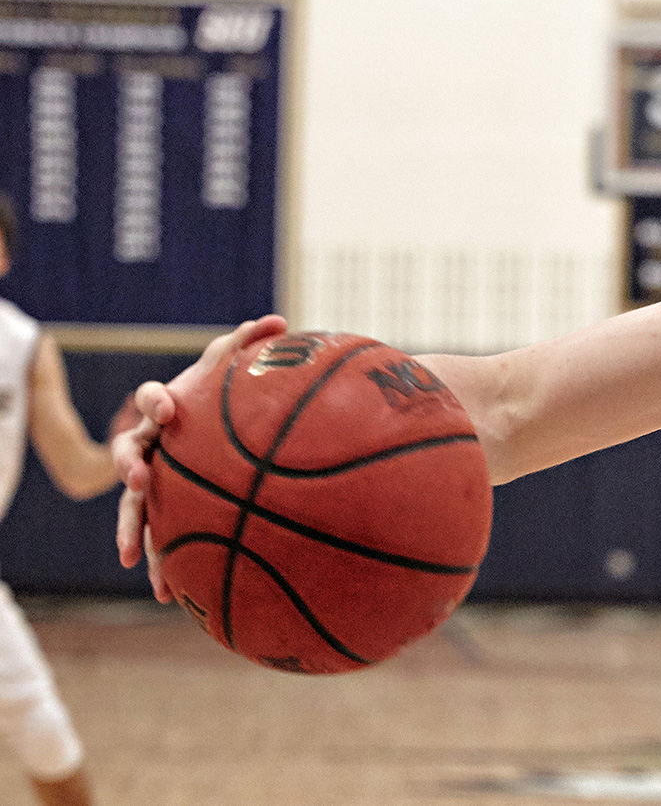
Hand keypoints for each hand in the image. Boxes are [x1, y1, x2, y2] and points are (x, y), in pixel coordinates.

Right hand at [114, 316, 287, 601]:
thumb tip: (278, 319)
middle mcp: (150, 444)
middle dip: (129, 464)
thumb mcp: (232, 371)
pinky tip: (168, 596)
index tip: (168, 409)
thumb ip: (249, 345)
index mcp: (167, 409)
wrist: (210, 430)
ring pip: (133, 504)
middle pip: (127, 452)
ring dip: (131, 526)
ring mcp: (151, 480)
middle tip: (138, 477)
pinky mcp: (162, 511)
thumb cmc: (220, 397)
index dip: (156, 402)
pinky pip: (157, 537)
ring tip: (133, 555)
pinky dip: (159, 563)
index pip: (152, 399)